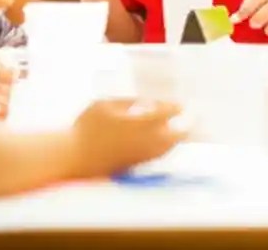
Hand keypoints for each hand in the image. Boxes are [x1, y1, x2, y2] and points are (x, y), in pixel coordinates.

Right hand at [70, 99, 185, 178]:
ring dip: (177, 139)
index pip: (166, 113)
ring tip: (183, 131)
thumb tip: (146, 102)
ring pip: (168, 148)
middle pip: (176, 135)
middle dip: (186, 127)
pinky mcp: (135, 166)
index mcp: (138, 123)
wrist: (74, 158)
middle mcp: (145, 141)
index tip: (181, 104)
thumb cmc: (86, 127)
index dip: (175, 108)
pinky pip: (158, 156)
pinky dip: (166, 148)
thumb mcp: (105, 104)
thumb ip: (127, 101)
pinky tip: (164, 143)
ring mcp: (141, 155)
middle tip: (193, 119)